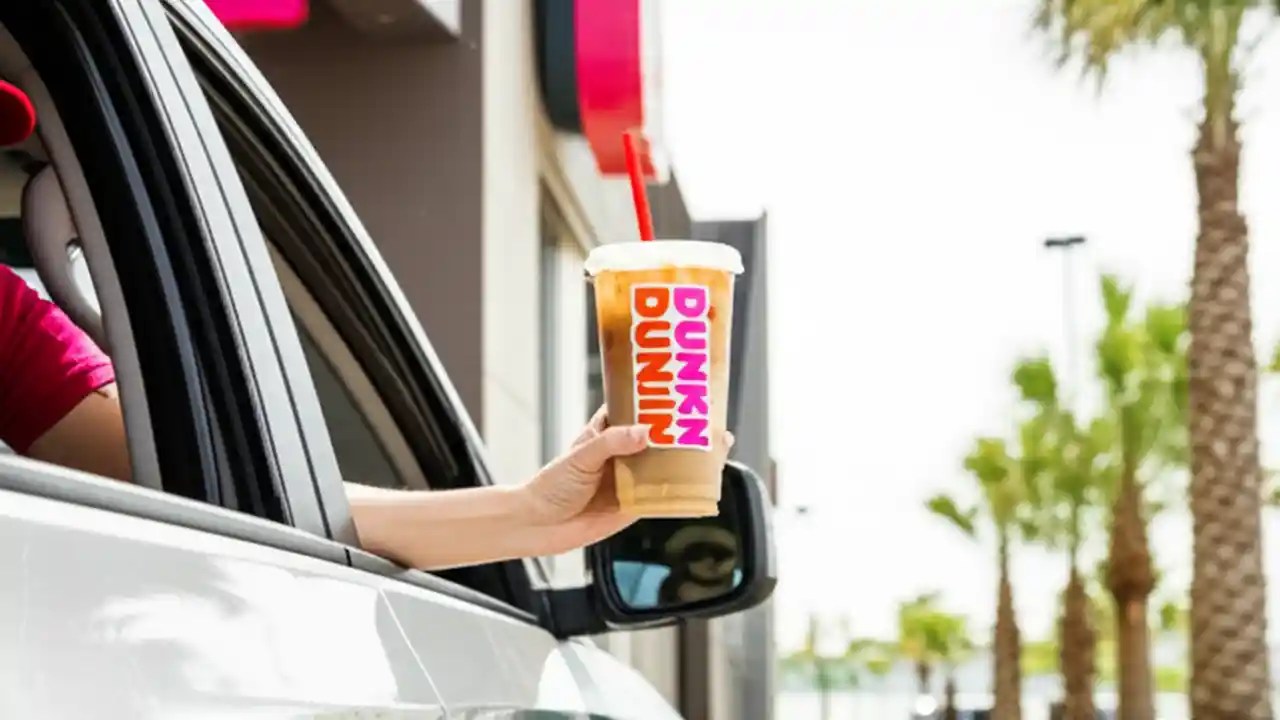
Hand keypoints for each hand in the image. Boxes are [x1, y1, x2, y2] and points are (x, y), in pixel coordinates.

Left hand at [520, 407, 733, 553]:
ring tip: (716, 443)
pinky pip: (665, 496)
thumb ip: (612, 443)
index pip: (637, 406)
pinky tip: (704, 482)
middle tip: (710, 416)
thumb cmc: (552, 485)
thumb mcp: (581, 456)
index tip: (683, 385)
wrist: (540, 526)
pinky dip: (684, 489)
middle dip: (685, 427)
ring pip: (668, 464)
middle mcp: (624, 453)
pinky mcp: (636, 505)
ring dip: (690, 457)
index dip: (659, 396)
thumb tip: (645, 432)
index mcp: (608, 432)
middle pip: (661, 435)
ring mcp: (632, 479)